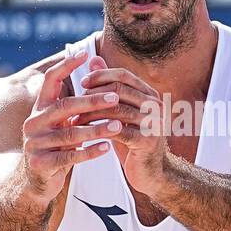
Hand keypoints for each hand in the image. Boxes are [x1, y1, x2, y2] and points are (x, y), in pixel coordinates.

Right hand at [20, 50, 122, 204]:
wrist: (35, 182)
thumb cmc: (56, 147)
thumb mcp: (61, 125)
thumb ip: (73, 105)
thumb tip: (90, 74)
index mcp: (39, 109)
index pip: (50, 80)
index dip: (66, 66)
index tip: (85, 54)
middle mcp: (33, 122)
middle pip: (64, 106)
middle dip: (91, 102)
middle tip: (115, 98)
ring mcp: (35, 144)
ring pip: (70, 133)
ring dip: (96, 130)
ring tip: (118, 126)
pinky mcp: (40, 164)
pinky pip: (69, 156)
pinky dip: (90, 152)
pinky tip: (107, 148)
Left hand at [79, 58, 169, 196]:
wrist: (151, 172)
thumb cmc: (133, 139)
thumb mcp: (121, 111)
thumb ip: (109, 86)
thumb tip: (93, 58)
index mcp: (150, 94)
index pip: (124, 75)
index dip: (102, 76)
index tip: (82, 83)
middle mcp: (156, 105)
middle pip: (120, 90)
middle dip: (94, 94)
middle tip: (75, 102)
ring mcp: (154, 122)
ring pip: (117, 110)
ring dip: (92, 114)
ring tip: (75, 119)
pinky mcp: (147, 141)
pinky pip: (118, 131)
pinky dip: (99, 131)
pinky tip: (85, 134)